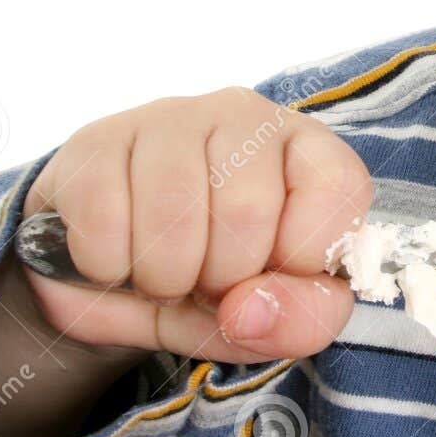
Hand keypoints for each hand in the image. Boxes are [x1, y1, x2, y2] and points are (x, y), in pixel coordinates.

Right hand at [19, 86, 372, 361]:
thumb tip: (249, 310)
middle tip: (206, 281)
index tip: (275, 273)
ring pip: (173, 211)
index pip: (339, 188)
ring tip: (162, 272)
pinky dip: (107, 267)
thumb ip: (300, 320)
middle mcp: (245, 117)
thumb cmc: (215, 284)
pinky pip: (103, 218)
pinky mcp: (96, 140)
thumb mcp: (275, 316)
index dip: (306, 256)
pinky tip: (117, 257)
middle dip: (222, 278)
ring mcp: (168, 119)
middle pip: (248, 208)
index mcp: (308, 149)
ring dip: (162, 278)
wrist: (113, 281)